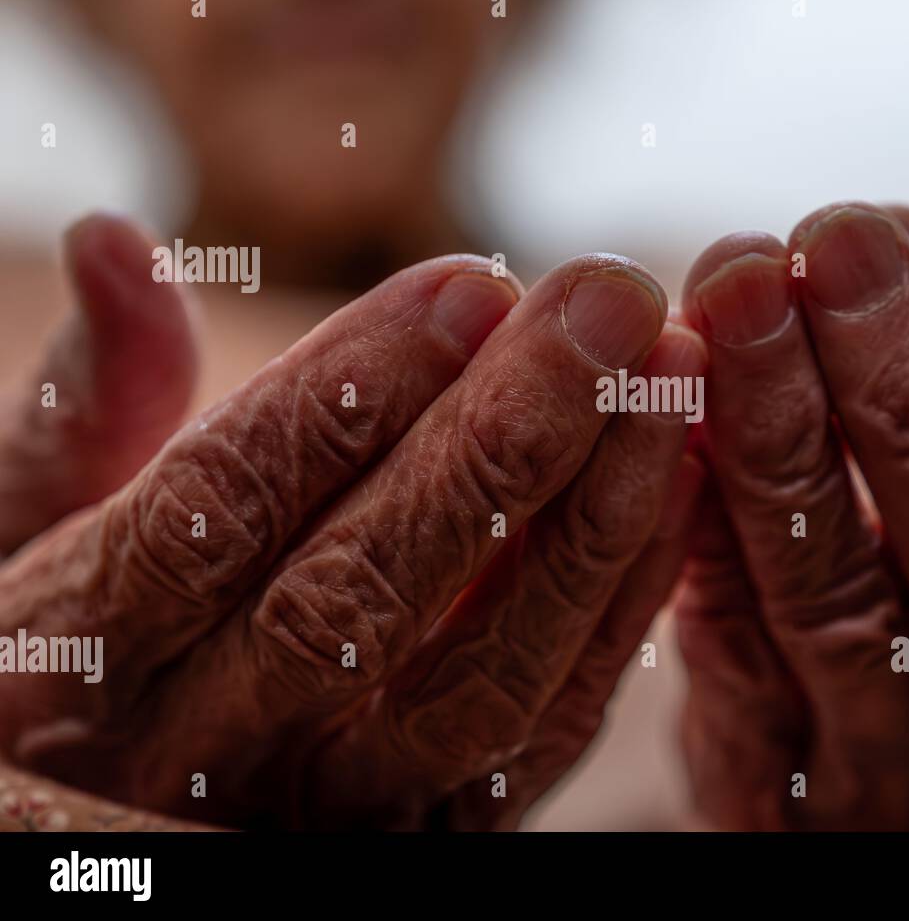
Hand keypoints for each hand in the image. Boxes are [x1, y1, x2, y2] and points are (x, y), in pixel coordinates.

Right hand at [0, 219, 703, 829]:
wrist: (96, 814)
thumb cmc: (57, 644)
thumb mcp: (24, 520)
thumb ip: (86, 398)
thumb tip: (114, 236)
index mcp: (88, 650)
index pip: (225, 506)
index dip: (353, 392)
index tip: (473, 283)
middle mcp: (211, 746)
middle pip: (366, 590)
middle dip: (504, 437)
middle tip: (612, 301)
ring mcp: (335, 806)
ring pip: (478, 677)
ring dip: (590, 521)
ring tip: (671, 378)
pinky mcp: (436, 833)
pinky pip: (542, 734)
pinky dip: (621, 613)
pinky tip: (682, 487)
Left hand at [675, 202, 908, 828]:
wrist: (905, 813)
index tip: (895, 229)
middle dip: (898, 388)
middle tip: (815, 249)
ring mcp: (900, 790)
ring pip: (845, 616)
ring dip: (781, 446)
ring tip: (729, 307)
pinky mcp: (774, 806)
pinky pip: (732, 674)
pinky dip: (699, 542)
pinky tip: (666, 432)